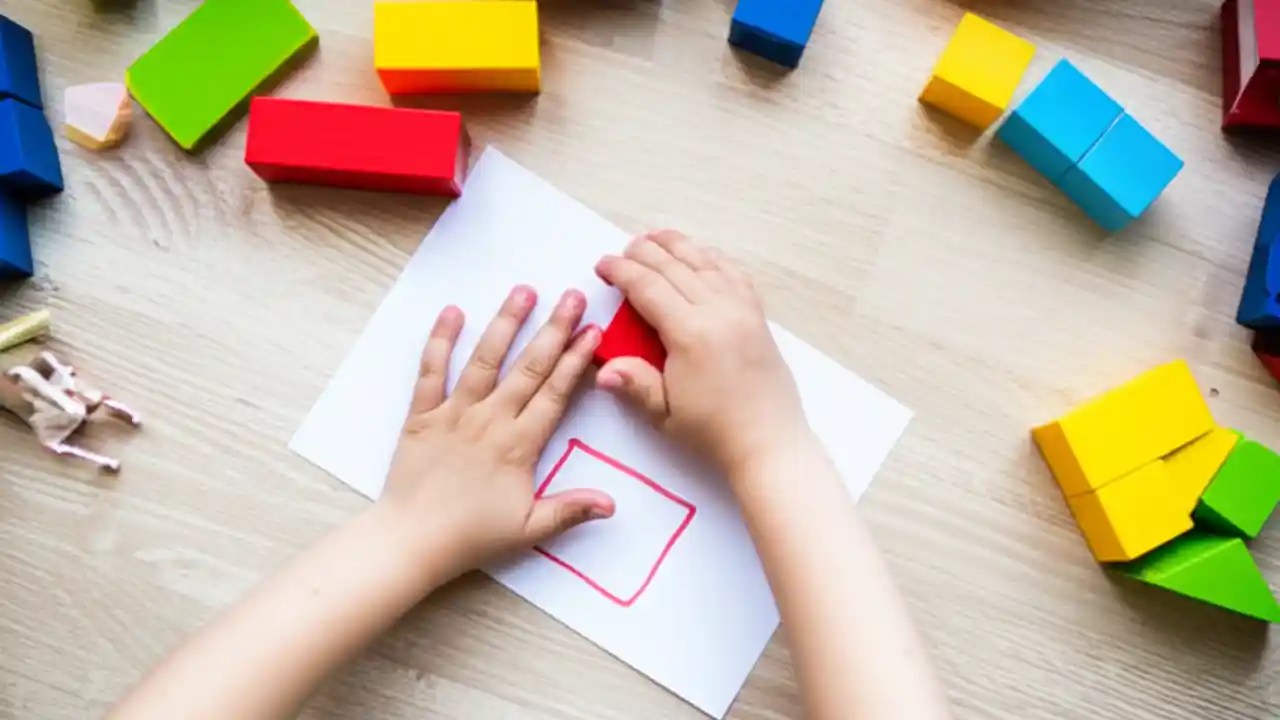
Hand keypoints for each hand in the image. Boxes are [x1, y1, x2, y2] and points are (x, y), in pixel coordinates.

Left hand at [377, 286, 614, 583]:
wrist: (412, 540)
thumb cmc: (472, 537)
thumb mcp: (529, 529)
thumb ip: (571, 509)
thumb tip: (612, 503)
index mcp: (519, 445)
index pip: (555, 393)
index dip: (576, 360)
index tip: (593, 330)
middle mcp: (490, 420)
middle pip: (528, 367)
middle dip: (553, 329)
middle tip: (572, 295)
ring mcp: (454, 413)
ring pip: (485, 359)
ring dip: (506, 323)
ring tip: (524, 290)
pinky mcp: (422, 414)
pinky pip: (430, 371)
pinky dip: (440, 340)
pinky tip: (452, 311)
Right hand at [593, 230, 807, 476]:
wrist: (771, 443)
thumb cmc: (714, 433)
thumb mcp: (665, 414)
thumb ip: (634, 384)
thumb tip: (603, 369)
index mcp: (691, 334)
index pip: (648, 287)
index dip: (622, 272)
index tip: (602, 266)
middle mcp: (719, 311)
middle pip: (675, 266)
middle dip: (644, 253)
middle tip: (622, 250)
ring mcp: (742, 310)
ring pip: (705, 262)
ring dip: (678, 246)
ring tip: (655, 238)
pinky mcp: (758, 316)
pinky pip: (734, 274)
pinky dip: (713, 258)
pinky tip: (700, 255)